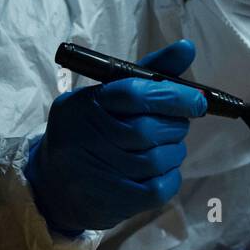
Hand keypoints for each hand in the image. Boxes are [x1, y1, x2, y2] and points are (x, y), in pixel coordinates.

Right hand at [24, 40, 206, 235]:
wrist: (53, 185)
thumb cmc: (91, 130)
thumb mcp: (108, 94)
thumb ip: (149, 72)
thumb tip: (187, 48)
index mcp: (87, 103)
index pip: (136, 94)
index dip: (174, 96)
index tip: (197, 100)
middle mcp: (87, 137)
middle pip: (150, 129)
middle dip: (175, 125)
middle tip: (176, 125)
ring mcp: (97, 172)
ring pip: (158, 159)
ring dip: (173, 151)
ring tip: (164, 148)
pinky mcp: (111, 201)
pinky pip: (159, 187)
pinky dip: (170, 176)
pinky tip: (160, 170)